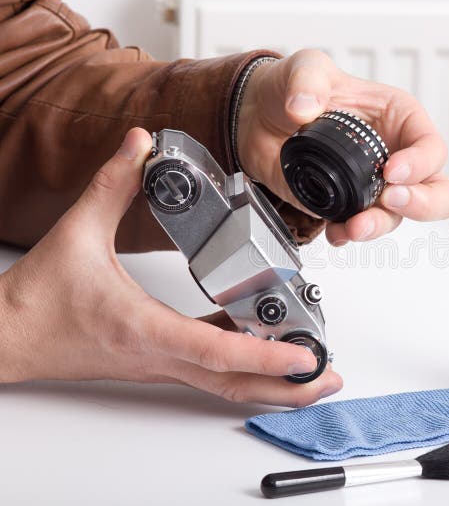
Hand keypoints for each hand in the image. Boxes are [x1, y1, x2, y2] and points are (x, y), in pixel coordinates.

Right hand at [0, 129, 341, 406]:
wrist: (8, 338)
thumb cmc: (39, 300)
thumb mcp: (76, 234)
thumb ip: (111, 185)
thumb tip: (139, 146)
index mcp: (146, 329)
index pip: (216, 350)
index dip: (265, 356)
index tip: (305, 355)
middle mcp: (161, 355)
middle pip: (236, 383)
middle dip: (288, 387)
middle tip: (330, 378)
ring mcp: (162, 362)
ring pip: (227, 384)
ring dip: (273, 383)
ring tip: (313, 372)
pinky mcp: (159, 359)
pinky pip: (212, 369)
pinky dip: (246, 364)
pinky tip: (267, 347)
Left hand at [236, 49, 448, 244]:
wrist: (259, 117)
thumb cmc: (297, 89)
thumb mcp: (306, 68)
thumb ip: (308, 80)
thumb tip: (303, 107)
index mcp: (400, 120)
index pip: (430, 147)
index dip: (420, 162)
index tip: (391, 169)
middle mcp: (395, 156)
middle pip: (436, 191)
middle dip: (422, 203)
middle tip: (392, 199)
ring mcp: (373, 186)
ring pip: (398, 216)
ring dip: (378, 225)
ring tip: (355, 225)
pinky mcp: (347, 205)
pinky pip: (360, 229)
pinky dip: (349, 234)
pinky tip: (336, 231)